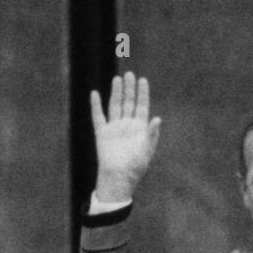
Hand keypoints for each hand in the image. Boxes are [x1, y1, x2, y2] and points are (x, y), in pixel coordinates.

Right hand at [90, 72, 161, 203]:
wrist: (119, 178)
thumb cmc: (135, 167)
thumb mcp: (147, 150)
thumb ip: (152, 134)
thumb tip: (158, 118)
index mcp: (139, 128)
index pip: (141, 106)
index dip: (142, 93)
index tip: (142, 80)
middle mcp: (127, 125)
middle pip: (128, 102)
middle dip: (129, 89)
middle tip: (129, 74)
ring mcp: (114, 128)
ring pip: (115, 106)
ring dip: (116, 93)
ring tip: (117, 79)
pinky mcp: (102, 134)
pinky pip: (98, 117)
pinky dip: (96, 106)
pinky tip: (95, 94)